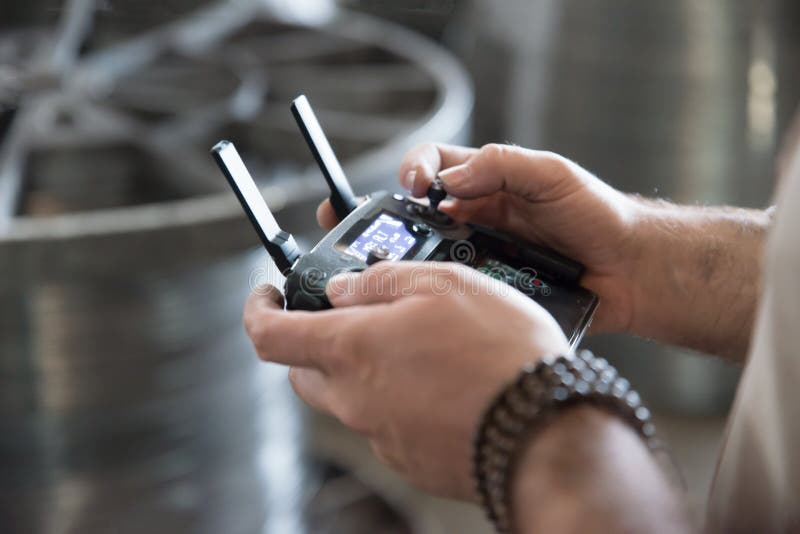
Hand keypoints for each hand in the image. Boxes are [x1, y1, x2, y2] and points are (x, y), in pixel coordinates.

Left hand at [244, 261, 568, 500]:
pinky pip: (384, 426)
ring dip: (362, 371)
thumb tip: (342, 290)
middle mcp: (355, 399)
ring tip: (414, 347)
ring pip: (346, 399)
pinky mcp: (408, 461)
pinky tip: (439, 385)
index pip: (269, 336)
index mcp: (352, 349)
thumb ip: (382, 282)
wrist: (544, 431)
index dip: (257, 311)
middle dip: (312, 342)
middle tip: (348, 319)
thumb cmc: (500, 352)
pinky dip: (395, 401)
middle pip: (304, 371)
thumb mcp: (445, 284)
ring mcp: (380, 436)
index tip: (266, 297)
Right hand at [318, 143, 642, 333]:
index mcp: (484, 185)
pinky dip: (428, 299)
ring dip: (396, 266)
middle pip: (412, 219)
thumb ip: (503, 165)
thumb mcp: (552, 174)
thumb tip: (451, 179)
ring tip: (370, 273)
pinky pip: (449, 296)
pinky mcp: (485, 296)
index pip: (431, 169)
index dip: (411, 172)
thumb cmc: (597, 215)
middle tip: (345, 229)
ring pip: (423, 261)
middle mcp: (473, 221)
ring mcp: (477, 261)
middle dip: (377, 223)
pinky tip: (414, 305)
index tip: (410, 187)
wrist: (630, 271)